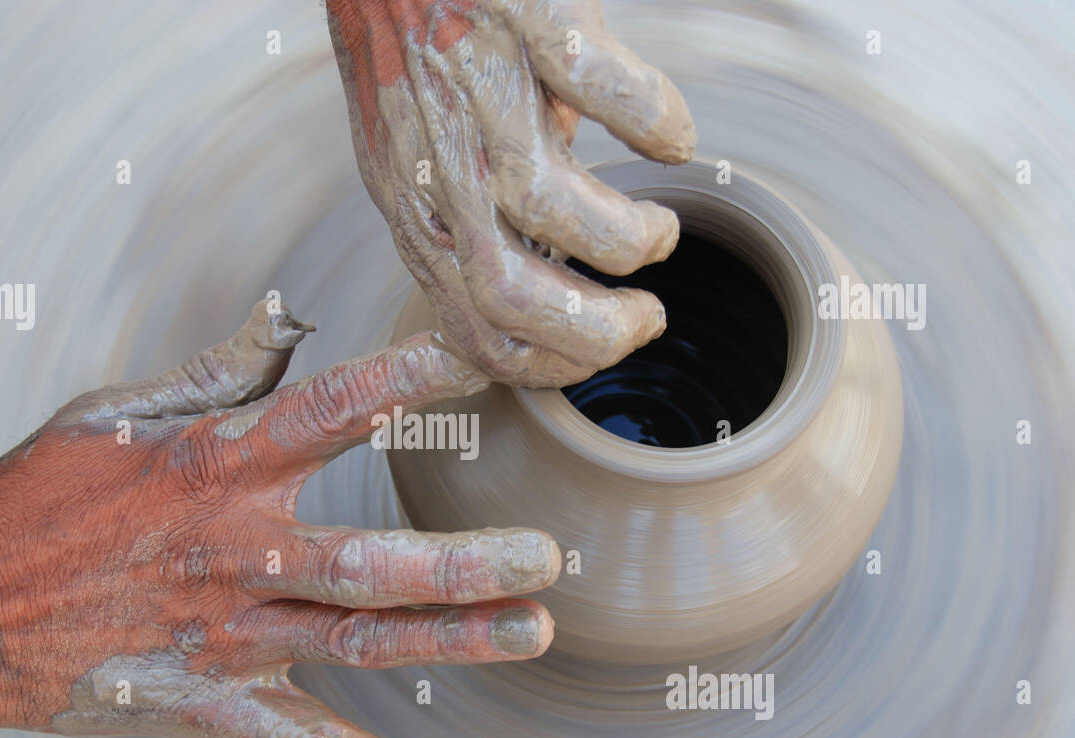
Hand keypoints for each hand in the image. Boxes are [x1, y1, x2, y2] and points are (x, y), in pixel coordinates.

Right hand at [0, 301, 560, 737]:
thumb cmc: (32, 505)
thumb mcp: (111, 415)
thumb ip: (212, 372)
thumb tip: (284, 315)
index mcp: (213, 470)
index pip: (333, 412)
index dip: (414, 377)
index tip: (487, 354)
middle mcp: (234, 553)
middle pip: (369, 559)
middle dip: (465, 560)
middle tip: (548, 555)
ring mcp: (226, 636)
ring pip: (357, 642)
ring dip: (451, 642)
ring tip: (534, 632)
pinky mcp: (208, 701)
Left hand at [327, 0, 696, 386]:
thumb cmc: (406, 44)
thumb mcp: (414, 160)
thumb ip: (463, 219)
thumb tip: (536, 267)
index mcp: (418, 207)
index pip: (473, 327)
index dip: (550, 363)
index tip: (601, 349)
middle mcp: (438, 162)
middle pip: (507, 295)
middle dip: (596, 330)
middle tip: (644, 316)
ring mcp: (477, 94)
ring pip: (547, 203)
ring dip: (625, 236)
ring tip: (659, 231)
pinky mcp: (521, 19)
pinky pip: (595, 82)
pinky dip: (652, 119)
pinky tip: (672, 137)